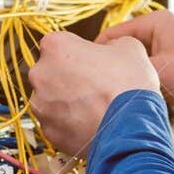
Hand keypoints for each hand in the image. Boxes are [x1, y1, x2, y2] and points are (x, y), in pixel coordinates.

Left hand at [28, 31, 159, 156]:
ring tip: (95, 107)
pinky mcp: (48, 131)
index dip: (77, 52)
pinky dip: (70, 124)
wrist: (132, 131)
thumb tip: (108, 48)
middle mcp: (40, 75)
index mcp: (56, 47)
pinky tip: (91, 123)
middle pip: (50, 72)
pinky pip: (57, 123)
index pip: (58, 43)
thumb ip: (110, 42)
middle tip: (94, 86)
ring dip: (68, 102)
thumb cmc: (128, 87)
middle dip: (69, 78)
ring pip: (52, 100)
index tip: (90, 61)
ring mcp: (41, 106)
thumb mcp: (130, 47)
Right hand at [96, 11, 173, 123]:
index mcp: (154, 22)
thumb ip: (127, 71)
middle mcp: (159, 31)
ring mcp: (166, 49)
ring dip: (128, 80)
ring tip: (117, 96)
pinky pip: (146, 75)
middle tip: (99, 90)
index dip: (96, 55)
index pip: (111, 34)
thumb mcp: (159, 73)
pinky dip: (141, 86)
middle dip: (113, 69)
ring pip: (133, 65)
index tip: (84, 77)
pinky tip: (135, 100)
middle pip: (121, 50)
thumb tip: (99, 76)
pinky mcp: (172, 67)